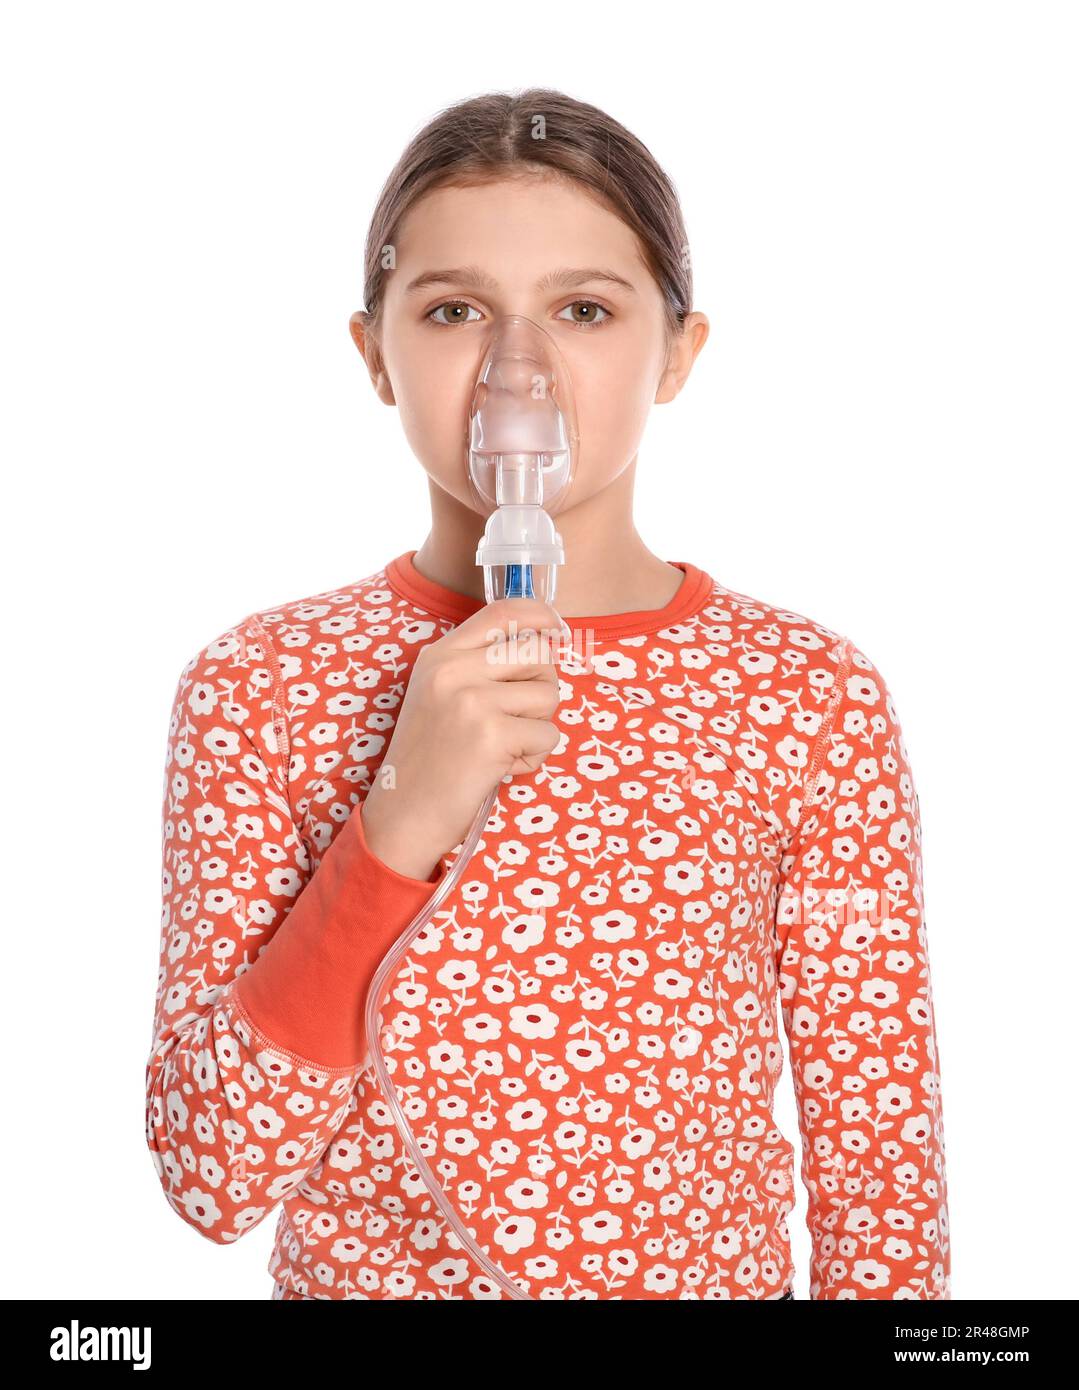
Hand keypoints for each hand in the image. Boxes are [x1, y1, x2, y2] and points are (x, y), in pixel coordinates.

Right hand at [360, 597, 565, 879]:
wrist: (403, 815)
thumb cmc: (429, 759)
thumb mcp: (438, 695)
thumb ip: (478, 665)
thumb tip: (543, 641)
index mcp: (440, 656)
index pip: (503, 612)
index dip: (540, 615)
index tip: (557, 628)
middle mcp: (454, 671)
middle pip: (537, 653)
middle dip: (541, 686)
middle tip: (515, 718)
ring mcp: (472, 701)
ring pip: (548, 695)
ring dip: (537, 727)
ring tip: (502, 747)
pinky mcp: (492, 736)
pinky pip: (548, 735)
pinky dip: (534, 757)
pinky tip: (502, 768)